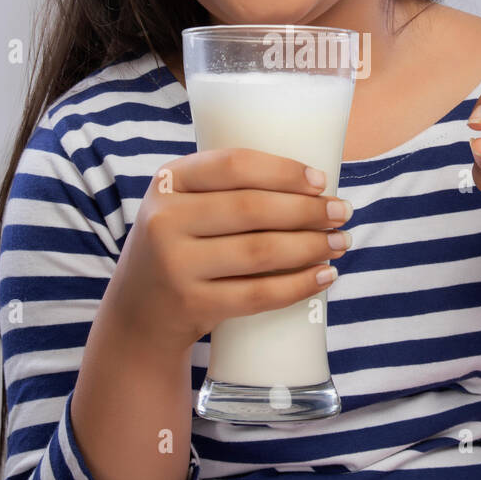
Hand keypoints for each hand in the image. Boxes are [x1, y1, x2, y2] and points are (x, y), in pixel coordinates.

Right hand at [108, 148, 351, 352]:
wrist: (138, 314)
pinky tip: (324, 276)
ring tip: (339, 242)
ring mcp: (176, 265)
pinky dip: (298, 285)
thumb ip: (225, 189)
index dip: (283, 170)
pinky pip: (258, 294)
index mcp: (168, 182)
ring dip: (311, 245)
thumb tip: (313, 183)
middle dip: (308, 210)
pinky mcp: (192, 304)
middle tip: (343, 213)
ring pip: (261, 251)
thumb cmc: (178, 247)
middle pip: (253, 208)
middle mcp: (165, 219)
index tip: (321, 180)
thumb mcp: (182, 206)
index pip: (234, 165)